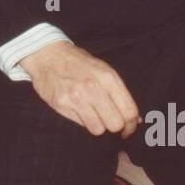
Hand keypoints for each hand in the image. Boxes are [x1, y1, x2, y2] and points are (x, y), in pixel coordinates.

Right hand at [19, 41, 140, 136]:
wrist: (48, 55)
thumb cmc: (79, 63)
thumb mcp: (104, 71)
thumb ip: (120, 93)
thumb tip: (136, 119)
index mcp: (108, 78)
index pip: (129, 112)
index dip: (131, 126)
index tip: (128, 129)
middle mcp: (94, 88)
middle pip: (115, 124)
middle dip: (115, 127)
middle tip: (110, 122)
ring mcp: (76, 97)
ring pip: (98, 129)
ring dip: (98, 126)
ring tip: (93, 115)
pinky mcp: (62, 105)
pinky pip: (81, 125)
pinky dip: (83, 121)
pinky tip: (80, 110)